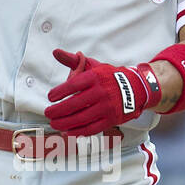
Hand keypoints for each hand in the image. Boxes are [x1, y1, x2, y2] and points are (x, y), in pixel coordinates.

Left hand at [45, 47, 160, 134]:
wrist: (136, 88)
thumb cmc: (109, 77)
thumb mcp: (93, 65)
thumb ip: (73, 60)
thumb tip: (55, 52)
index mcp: (95, 77)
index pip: (72, 85)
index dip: (59, 92)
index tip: (50, 97)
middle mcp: (101, 92)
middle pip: (74, 104)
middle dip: (57, 111)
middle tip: (48, 113)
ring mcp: (107, 107)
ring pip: (81, 119)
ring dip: (64, 123)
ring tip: (54, 123)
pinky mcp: (111, 120)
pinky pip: (91, 129)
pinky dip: (77, 132)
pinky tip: (67, 131)